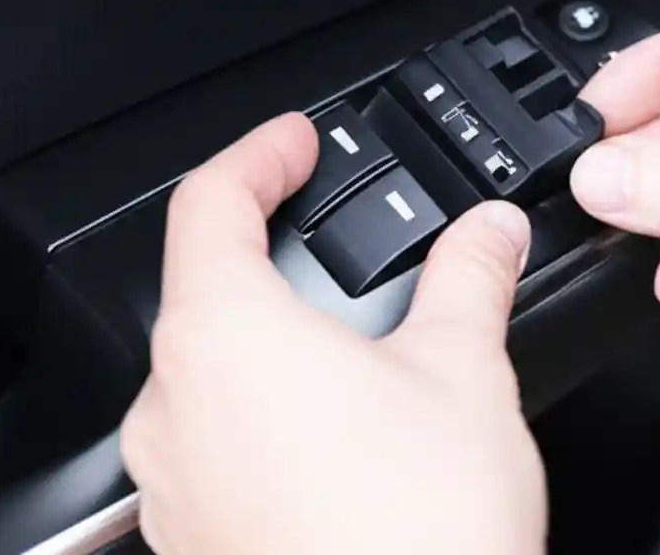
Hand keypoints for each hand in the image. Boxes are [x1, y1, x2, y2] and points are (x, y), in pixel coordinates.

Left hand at [121, 114, 545, 554]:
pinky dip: (262, 418)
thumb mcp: (462, 374)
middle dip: (269, 254)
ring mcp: (172, 482)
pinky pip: (213, 446)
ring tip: (352, 354)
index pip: (208, 201)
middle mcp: (173, 406)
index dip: (255, 154)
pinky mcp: (192, 537)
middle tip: (335, 240)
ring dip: (269, 343)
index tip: (292, 143)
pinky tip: (334, 441)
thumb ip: (468, 279)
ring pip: (208, 374)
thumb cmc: (417, 539)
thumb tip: (487, 234)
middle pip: (202, 290)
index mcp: (224, 338)